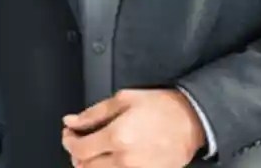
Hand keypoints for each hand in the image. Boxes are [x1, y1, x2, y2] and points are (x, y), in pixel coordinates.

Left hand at [61, 89, 204, 166]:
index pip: (79, 149)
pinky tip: (111, 157)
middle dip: (77, 154)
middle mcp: (126, 159)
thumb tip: (72, 121)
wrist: (192, 120)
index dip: (69, 142)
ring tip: (95, 150)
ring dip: (91, 164)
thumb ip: (93, 113)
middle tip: (79, 141)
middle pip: (86, 167)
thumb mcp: (123, 100)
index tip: (69, 134)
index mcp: (118, 137)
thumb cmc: (162, 108)